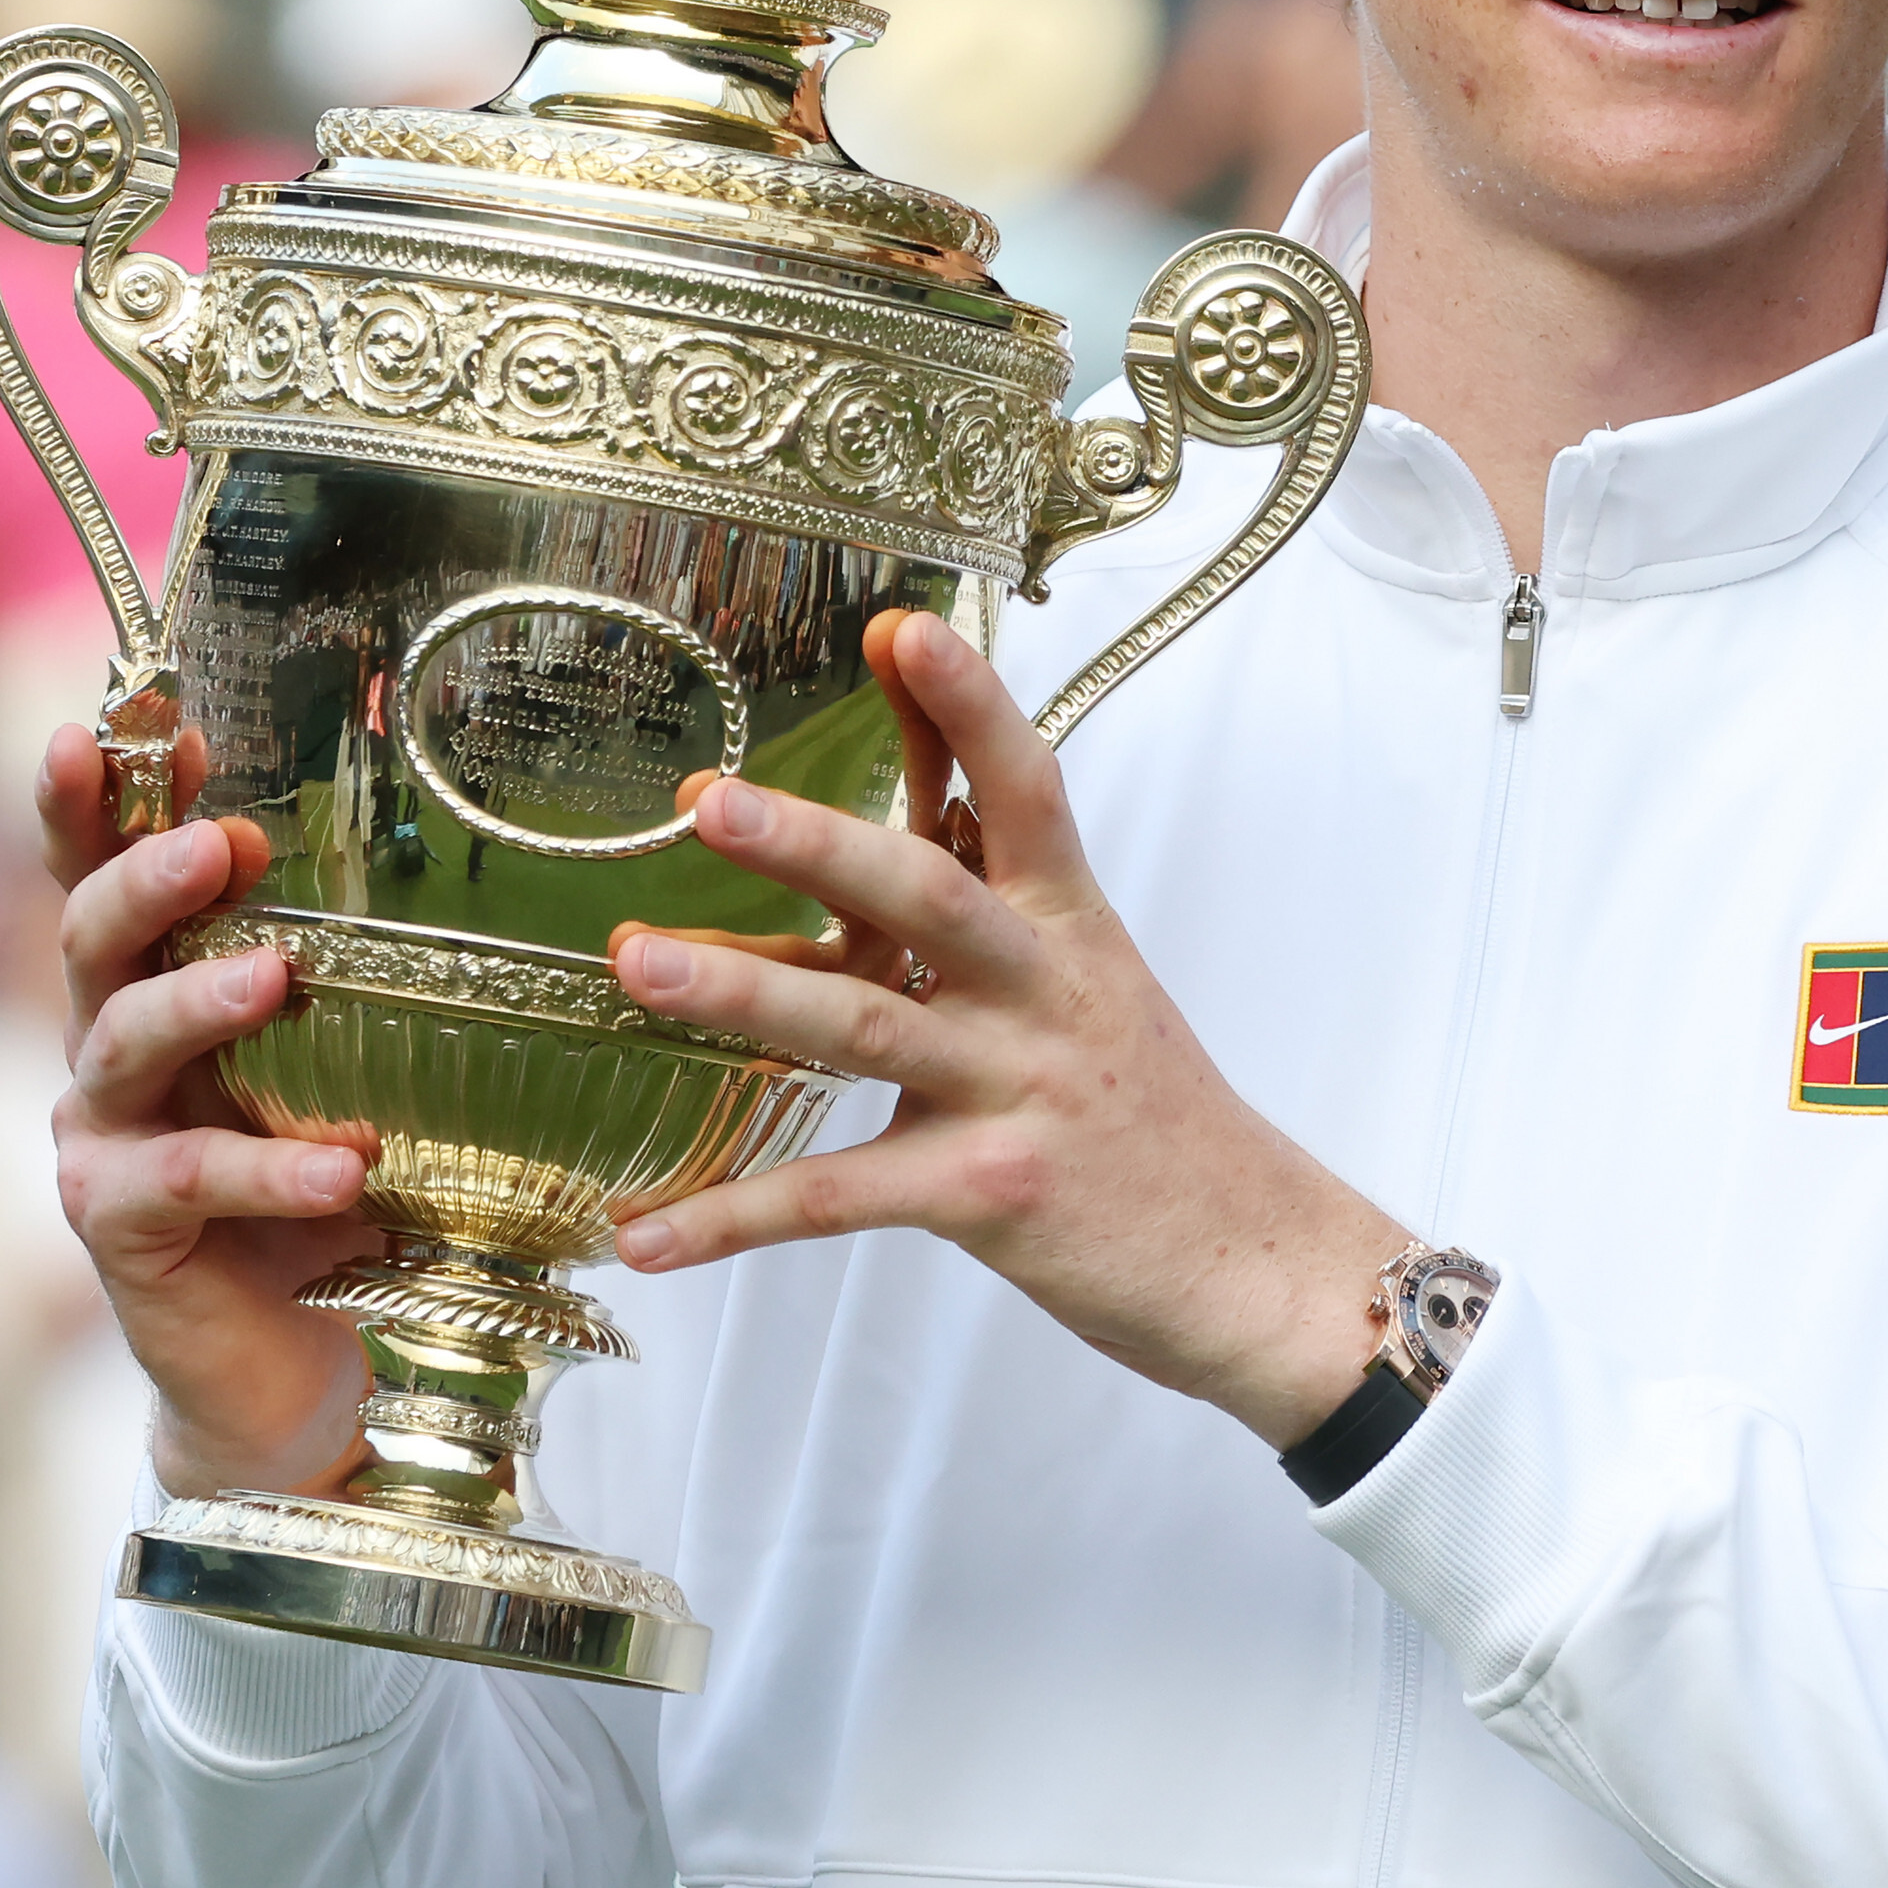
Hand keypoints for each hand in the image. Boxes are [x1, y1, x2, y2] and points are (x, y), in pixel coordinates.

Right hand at [40, 724, 373, 1500]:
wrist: (305, 1370)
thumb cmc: (343, 1196)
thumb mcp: (366, 1070)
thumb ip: (389, 987)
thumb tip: (517, 875)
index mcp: (165, 989)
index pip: (111, 872)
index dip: (109, 799)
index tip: (138, 722)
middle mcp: (113, 1051)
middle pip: (91, 934)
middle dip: (145, 875)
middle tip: (222, 842)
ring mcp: (107, 1140)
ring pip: (122, 1043)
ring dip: (200, 1001)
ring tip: (279, 978)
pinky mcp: (125, 1232)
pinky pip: (185, 1182)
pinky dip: (269, 1168)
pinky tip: (344, 1167)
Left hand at [607, 613, 1405, 1448]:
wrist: (1250, 1257)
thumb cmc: (1149, 1113)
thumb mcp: (1090, 985)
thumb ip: (1001, 903)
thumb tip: (934, 799)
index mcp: (1070, 927)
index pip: (1027, 791)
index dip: (970, 709)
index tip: (904, 630)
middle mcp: (1044, 992)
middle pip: (928, 894)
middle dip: (817, 842)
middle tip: (709, 800)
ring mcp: (1018, 1090)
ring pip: (867, 1028)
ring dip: (744, 992)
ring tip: (637, 963)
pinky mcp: (989, 1191)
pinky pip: (842, 1199)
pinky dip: (736, 1216)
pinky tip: (649, 1233)